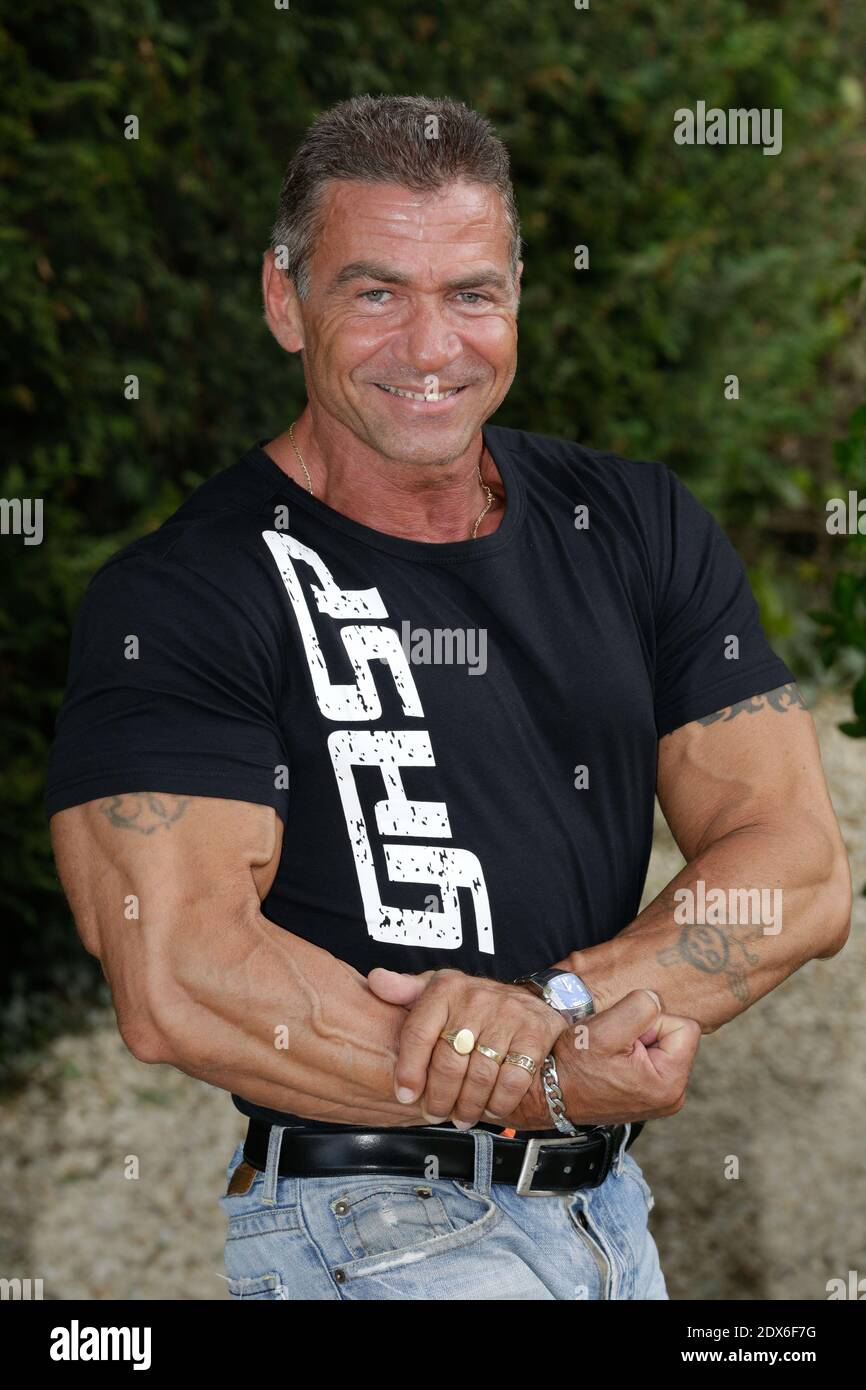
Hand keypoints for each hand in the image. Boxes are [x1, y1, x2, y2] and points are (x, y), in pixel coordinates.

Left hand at [367, 967, 568, 1127]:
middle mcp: (476, 998)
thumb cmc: (473, 1003)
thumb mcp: (438, 990)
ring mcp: (508, 1015)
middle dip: (439, 1097)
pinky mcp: (534, 1033)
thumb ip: (405, 990)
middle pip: (449, 1061)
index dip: (409, 1070)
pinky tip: (491, 1109)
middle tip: (435, 1113)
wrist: (530, 1000)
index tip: (406, 1095)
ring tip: (461, 1116)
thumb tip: (375, 981)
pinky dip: (499, 1102)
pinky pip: (512, 1079)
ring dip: (468, 1105)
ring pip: (480, 1075)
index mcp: (446, 987)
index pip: (418, 1033)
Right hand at [507, 989, 700, 1129]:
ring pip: (663, 1045)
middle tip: (614, 1046)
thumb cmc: (573, 1066)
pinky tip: (613, 1063)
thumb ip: (640, 1007)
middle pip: (676, 1036)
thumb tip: (657, 998)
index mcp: (670, 1084)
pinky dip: (634, 1054)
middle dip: (646, 1031)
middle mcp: (673, 1096)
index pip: (685, 1027)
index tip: (624, 1035)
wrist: (549, 1093)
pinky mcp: (651, 1095)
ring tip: (611, 1054)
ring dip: (638, 1041)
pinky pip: (653, 1058)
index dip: (652, 1021)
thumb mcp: (603, 1030)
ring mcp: (662, 1098)